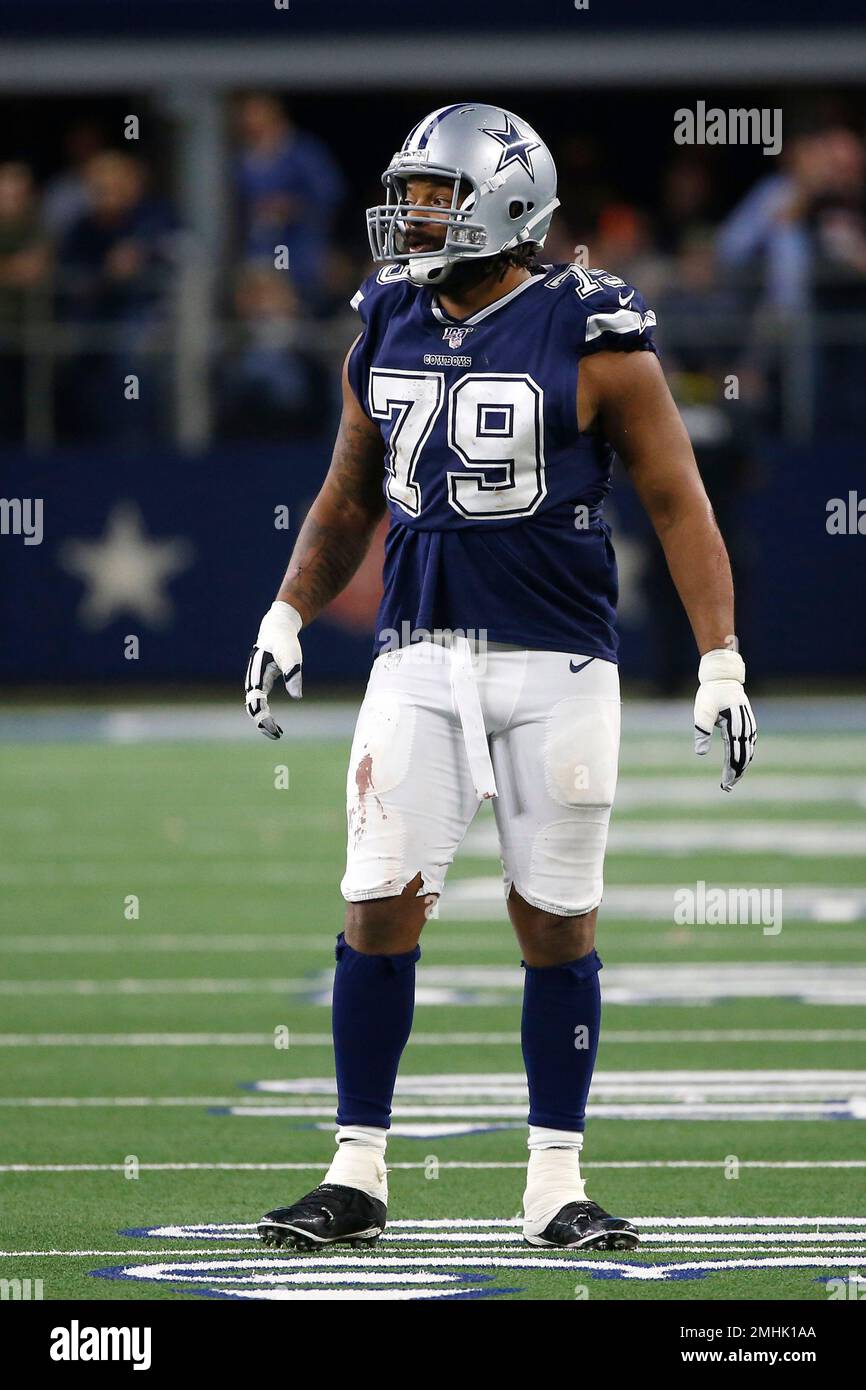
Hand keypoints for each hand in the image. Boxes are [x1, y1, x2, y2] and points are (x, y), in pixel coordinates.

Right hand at [244, 601, 302, 739]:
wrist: (277, 629)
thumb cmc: (284, 642)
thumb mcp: (292, 655)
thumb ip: (293, 674)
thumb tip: (297, 696)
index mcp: (257, 674)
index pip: (256, 702)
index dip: (263, 716)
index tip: (275, 728)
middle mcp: (252, 679)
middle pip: (252, 707)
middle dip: (262, 722)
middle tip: (277, 735)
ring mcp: (255, 681)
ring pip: (253, 706)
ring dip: (262, 720)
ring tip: (276, 733)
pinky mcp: (260, 682)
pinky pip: (259, 702)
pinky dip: (264, 713)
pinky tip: (274, 723)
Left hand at [693, 648, 755, 790]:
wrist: (723, 678)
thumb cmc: (710, 693)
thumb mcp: (702, 711)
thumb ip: (701, 732)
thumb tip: (700, 753)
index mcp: (734, 726)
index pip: (734, 755)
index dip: (730, 771)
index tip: (725, 784)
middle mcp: (745, 727)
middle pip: (744, 756)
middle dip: (736, 773)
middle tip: (727, 787)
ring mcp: (749, 725)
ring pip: (748, 751)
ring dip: (742, 765)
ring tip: (733, 778)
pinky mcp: (748, 723)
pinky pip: (749, 743)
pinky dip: (745, 754)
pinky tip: (740, 762)